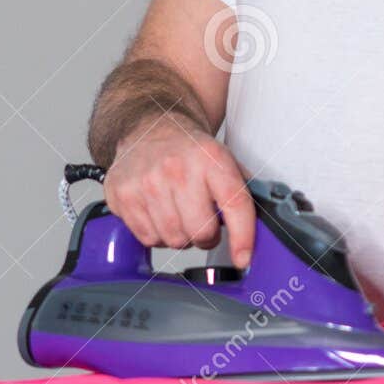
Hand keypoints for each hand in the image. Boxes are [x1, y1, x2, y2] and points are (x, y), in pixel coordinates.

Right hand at [103, 116, 255, 267]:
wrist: (149, 126)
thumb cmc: (188, 149)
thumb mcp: (223, 158)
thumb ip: (241, 191)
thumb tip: (261, 228)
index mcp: (210, 159)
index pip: (234, 203)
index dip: (242, 237)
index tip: (243, 257)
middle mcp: (177, 169)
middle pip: (201, 232)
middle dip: (206, 235)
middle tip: (203, 221)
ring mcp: (147, 182)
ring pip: (173, 240)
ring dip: (181, 236)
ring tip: (179, 214)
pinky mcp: (123, 195)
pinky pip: (148, 239)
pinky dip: (157, 235)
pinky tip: (158, 214)